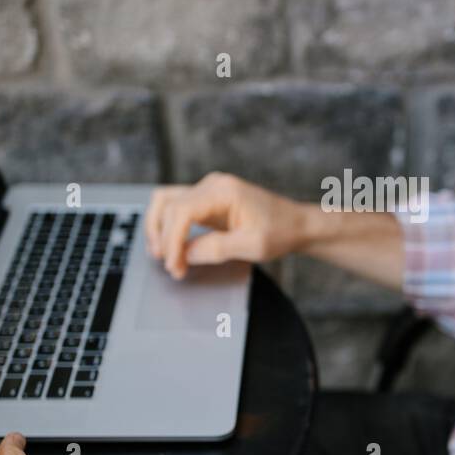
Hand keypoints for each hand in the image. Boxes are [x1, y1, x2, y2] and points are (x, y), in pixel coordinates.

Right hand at [144, 171, 308, 279]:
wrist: (296, 224)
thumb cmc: (280, 232)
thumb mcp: (253, 246)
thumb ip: (218, 248)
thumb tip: (186, 254)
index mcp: (224, 191)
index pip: (182, 211)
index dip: (173, 240)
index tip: (175, 266)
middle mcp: (212, 185)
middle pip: (169, 206)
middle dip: (165, 240)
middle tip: (173, 269)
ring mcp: (207, 191)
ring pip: (165, 202)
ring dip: (158, 228)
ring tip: (162, 256)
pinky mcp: (206, 201)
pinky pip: (176, 208)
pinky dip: (167, 226)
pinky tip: (170, 246)